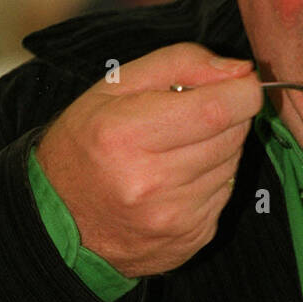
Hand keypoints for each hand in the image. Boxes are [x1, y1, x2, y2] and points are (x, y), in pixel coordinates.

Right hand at [36, 44, 259, 276]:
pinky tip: (177, 180)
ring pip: (232, 164)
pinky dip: (211, 179)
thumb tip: (241, 70)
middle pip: (231, 135)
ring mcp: (173, 217)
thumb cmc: (87, 144)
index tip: (241, 82)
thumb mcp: (115, 86)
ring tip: (176, 149)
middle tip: (193, 114)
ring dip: (219, 148)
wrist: (59, 222)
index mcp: (126, 135)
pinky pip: (225, 194)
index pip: (218, 109)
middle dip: (228, 115)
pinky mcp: (192, 238)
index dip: (243, 91)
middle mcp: (151, 182)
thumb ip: (181, 63)